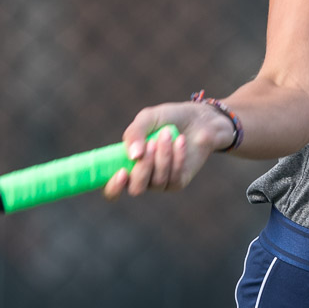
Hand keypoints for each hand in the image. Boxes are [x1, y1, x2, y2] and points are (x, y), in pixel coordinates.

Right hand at [102, 101, 231, 197]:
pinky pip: (174, 178)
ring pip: (156, 182)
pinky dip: (177, 158)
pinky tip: (180, 141)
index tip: (122, 172)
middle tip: (151, 142)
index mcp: (125, 163)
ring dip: (163, 156)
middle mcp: (140, 177)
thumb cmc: (168, 118)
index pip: (111, 188)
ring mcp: (159, 182)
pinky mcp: (178, 182)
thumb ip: (134, 134)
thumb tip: (133, 156)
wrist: (198, 119)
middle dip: (143, 167)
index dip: (113, 187)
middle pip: (135, 188)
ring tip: (167, 133)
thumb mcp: (147, 119)